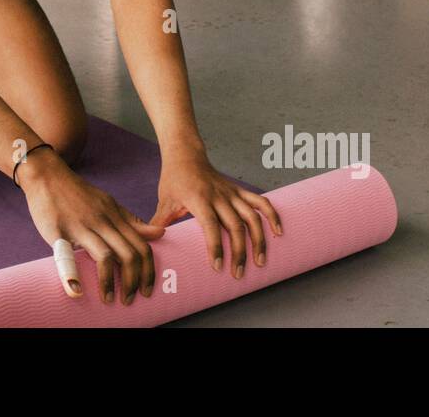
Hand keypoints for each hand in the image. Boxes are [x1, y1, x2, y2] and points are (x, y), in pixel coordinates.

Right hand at [18, 147, 165, 304]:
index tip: (146, 290)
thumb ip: (132, 221)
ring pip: (104, 256)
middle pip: (129, 254)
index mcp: (116, 217)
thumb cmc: (78, 193)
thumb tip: (160, 233)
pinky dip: (71, 275)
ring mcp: (81, 226)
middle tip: (130, 300)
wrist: (47, 175)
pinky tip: (76, 292)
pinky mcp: (58, 231)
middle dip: (133, 282)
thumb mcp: (109, 204)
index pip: (142, 246)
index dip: (148, 271)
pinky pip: (66, 255)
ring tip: (108, 300)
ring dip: (110, 283)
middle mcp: (102, 222)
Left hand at [150, 153, 281, 278]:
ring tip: (260, 261)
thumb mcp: (164, 201)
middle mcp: (218, 196)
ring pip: (251, 216)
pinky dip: (271, 216)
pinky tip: (278, 232)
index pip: (210, 226)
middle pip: (235, 226)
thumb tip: (149, 245)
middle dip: (239, 251)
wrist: (186, 154)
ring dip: (259, 239)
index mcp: (198, 199)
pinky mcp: (239, 191)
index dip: (215, 247)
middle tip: (239, 274)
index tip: (218, 267)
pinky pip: (260, 202)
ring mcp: (231, 193)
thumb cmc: (173, 179)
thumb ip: (159, 224)